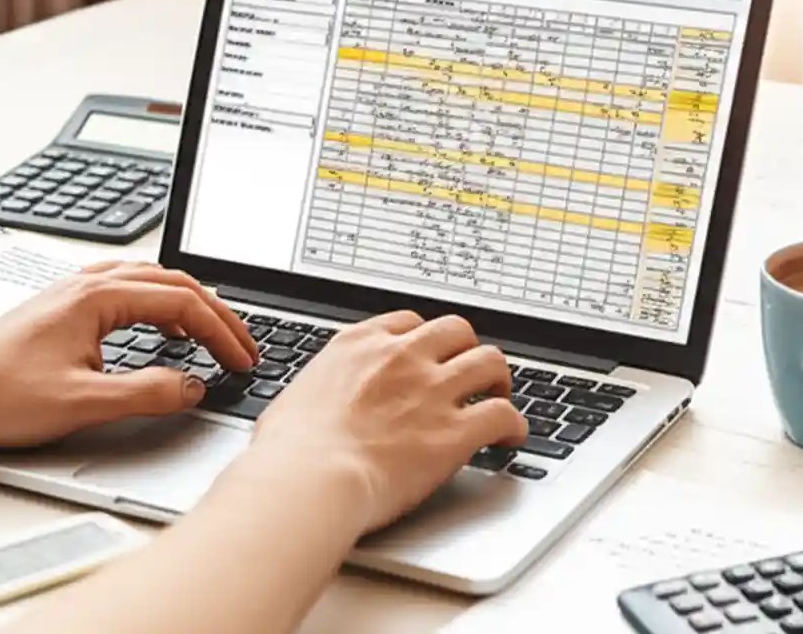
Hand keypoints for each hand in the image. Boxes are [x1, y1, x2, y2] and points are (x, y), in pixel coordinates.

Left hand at [0, 262, 257, 457]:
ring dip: (189, 305)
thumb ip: (147, 393)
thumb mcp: (83, 403)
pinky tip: (161, 329)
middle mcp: (87, 286)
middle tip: (243, 347)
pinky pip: (128, 292)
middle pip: (174, 283)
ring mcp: (73, 294)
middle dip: (216, 315)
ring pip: (151, 282)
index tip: (241, 360)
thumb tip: (191, 387)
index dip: (221, 334)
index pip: (183, 303)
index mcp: (97, 297)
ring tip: (213, 334)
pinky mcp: (64, 310)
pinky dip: (160, 307)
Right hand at [249, 311, 527, 532]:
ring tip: (498, 396)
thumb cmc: (289, 452)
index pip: (408, 322)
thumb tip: (311, 409)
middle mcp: (401, 358)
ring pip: (489, 361)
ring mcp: (432, 391)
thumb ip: (319, 392)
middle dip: (466, 349)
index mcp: (359, 345)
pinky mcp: (455, 431)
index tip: (428, 355)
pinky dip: (514, 424)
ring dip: (498, 379)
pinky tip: (511, 437)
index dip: (425, 340)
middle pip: (456, 330)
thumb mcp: (295, 399)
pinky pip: (503, 414)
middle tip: (469, 371)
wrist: (308, 480)